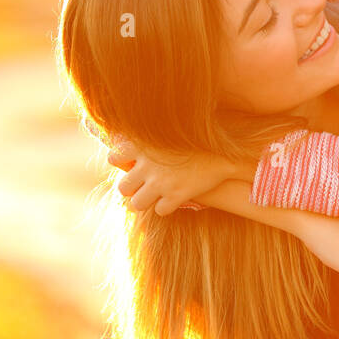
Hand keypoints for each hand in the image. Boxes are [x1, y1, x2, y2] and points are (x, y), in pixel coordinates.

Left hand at [108, 136, 244, 216]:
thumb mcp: (169, 127)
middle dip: (133, 188)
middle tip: (145, 185)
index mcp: (142, 144)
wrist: (226, 149)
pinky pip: (160, 211)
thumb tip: (127, 137)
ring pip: (136, 204)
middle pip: (123, 187)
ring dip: (146, 201)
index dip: (122, 163)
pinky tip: (175, 199)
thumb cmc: (198, 136)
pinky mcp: (176, 196)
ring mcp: (160, 182)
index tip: (134, 164)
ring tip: (157, 196)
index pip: (113, 158)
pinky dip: (166, 207)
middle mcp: (147, 165)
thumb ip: (148, 134)